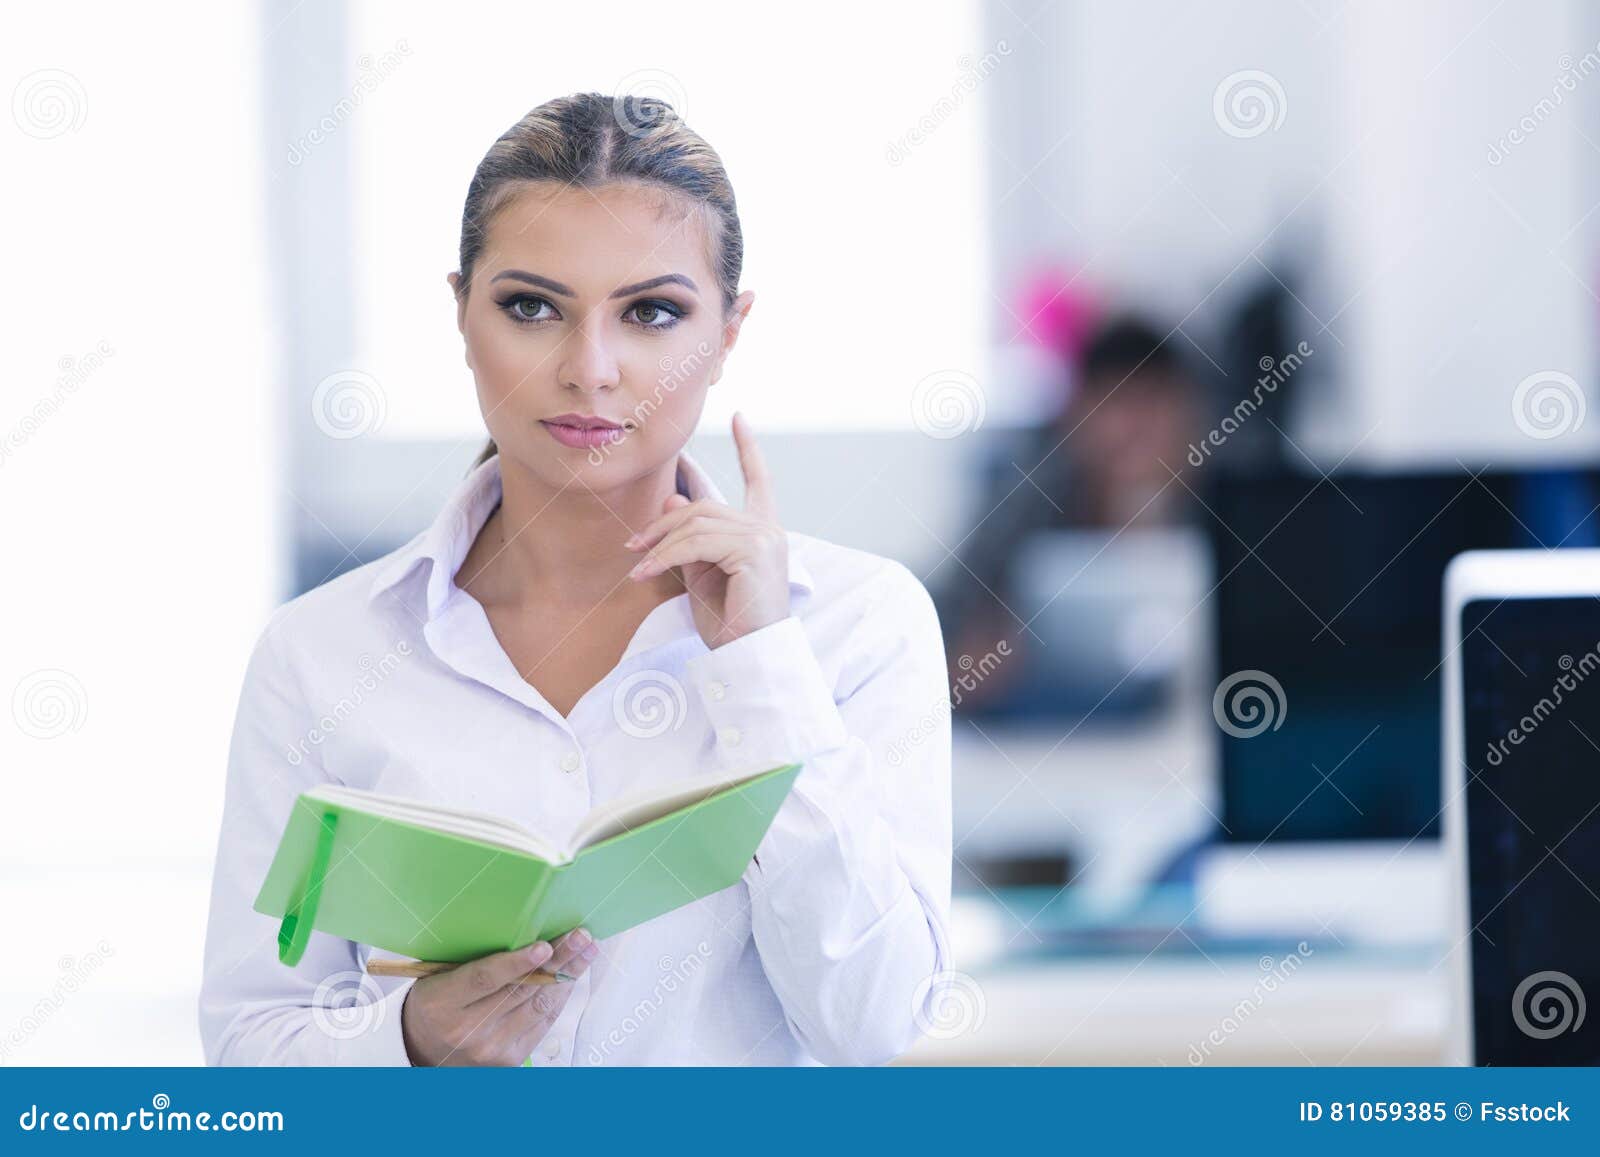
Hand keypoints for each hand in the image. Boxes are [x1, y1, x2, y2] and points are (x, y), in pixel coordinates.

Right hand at [399, 927, 596, 1065]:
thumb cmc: (437, 1002)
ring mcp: (491, 1048)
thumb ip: (474, 960)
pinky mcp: (510, 1060)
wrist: (424, 1051)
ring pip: (539, 1005)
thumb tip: (524, 931)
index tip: (544, 946)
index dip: (516, 962)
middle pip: (521, 990)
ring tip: (586, 949)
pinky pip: (543, 1022)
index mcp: (442, 1002)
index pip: (483, 979)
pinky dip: (560, 996)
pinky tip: (573, 974)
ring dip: (568, 975)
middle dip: (557, 960)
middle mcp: (467, 1029)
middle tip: (580, 935)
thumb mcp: (439, 977)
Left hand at [626, 412, 789, 648]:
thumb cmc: (730, 622)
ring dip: (659, 545)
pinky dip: (665, 557)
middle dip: (662, 524)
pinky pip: (696, 544)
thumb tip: (670, 500)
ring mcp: (764, 537)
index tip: (739, 418)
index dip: (748, 448)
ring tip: (637, 566)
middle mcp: (768, 528)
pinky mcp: (753, 551)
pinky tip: (645, 573)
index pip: (759, 480)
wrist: (747, 655)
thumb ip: (689, 539)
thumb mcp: (701, 575)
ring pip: (696, 524)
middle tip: (632, 547)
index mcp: (762, 531)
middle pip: (704, 507)